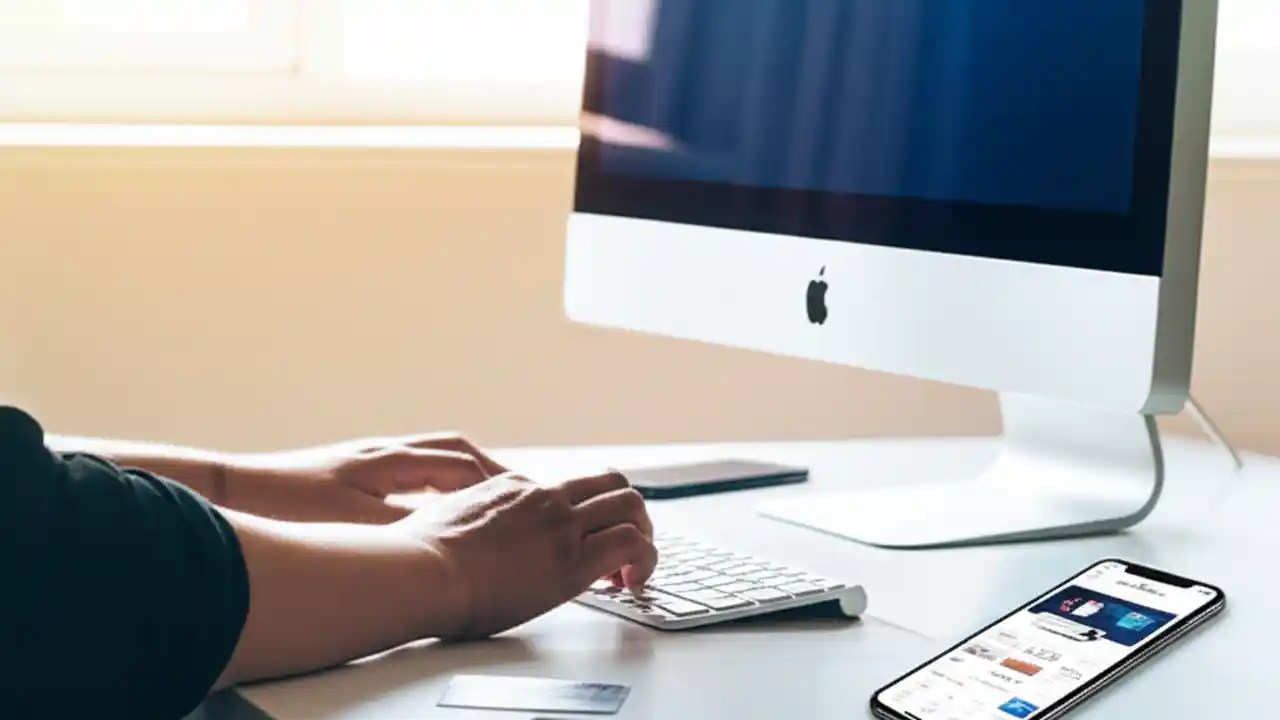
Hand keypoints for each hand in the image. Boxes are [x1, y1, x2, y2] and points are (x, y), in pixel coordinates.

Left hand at [224, 434, 509, 523]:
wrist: (237, 490)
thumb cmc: (290, 505)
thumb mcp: (357, 524)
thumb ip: (409, 526)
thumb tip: (452, 533)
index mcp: (392, 460)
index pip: (463, 464)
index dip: (499, 482)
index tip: (527, 497)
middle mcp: (383, 452)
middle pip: (453, 451)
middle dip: (490, 470)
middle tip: (518, 492)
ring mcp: (366, 460)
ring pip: (430, 458)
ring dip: (462, 473)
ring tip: (484, 497)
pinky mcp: (349, 474)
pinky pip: (409, 470)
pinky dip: (434, 483)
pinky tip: (430, 506)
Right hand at [393, 470, 657, 638]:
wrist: (418, 573)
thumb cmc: (417, 558)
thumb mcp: (443, 519)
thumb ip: (467, 519)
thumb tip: (461, 536)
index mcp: (513, 487)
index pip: (570, 487)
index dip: (588, 513)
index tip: (587, 540)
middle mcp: (544, 498)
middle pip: (612, 483)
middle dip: (628, 513)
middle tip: (627, 549)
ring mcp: (561, 525)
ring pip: (631, 506)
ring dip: (643, 535)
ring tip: (636, 570)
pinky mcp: (572, 560)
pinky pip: (632, 544)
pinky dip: (645, 562)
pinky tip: (633, 586)